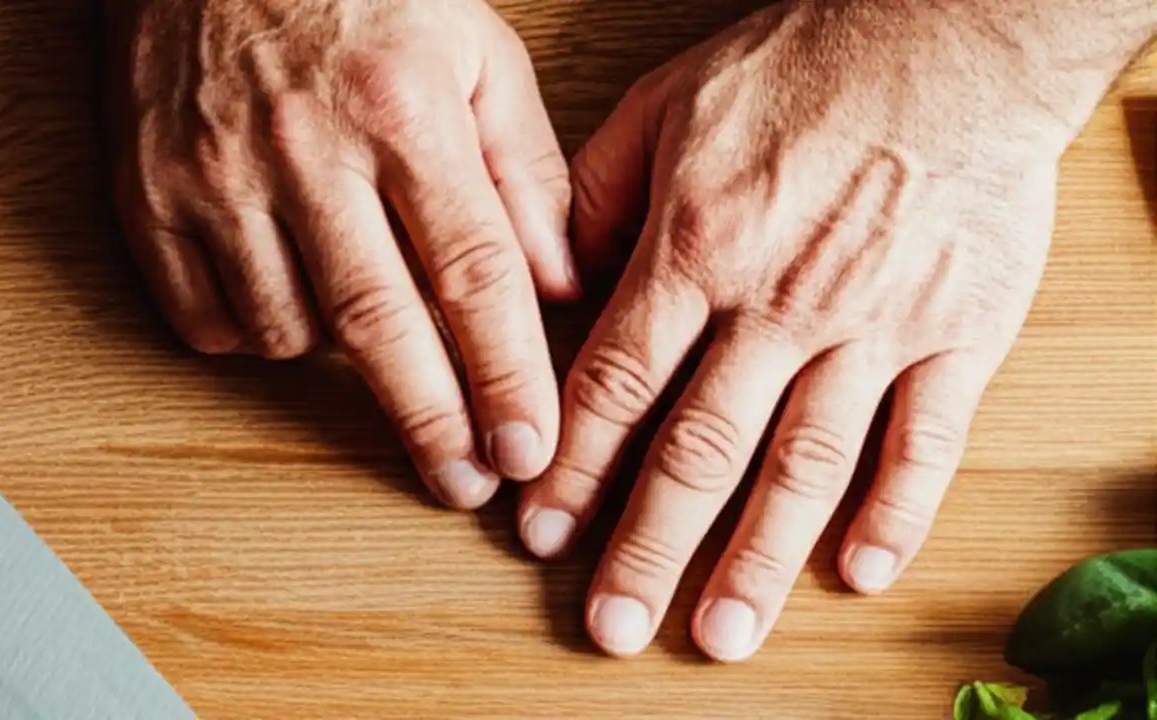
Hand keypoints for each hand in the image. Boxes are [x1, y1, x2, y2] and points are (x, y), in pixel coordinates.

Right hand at [106, 0, 578, 508]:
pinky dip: (258, 334)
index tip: (528, 446)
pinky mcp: (149, 197)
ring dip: (344, 361)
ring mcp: (215, 177)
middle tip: (465, 482)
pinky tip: (293, 304)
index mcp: (402, 109)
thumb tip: (558, 283)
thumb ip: (525, 167)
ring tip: (378, 340)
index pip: (471, 274)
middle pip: (380, 326)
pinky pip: (208, 319)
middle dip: (432, 422)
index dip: (505, 375)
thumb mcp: (476, 49)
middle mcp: (305, 150)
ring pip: (291, 332)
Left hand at [520, 0, 1084, 659]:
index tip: (540, 531)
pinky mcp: (960, 333)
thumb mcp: (668, 103)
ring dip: (758, 560)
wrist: (951, 33)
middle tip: (613, 627)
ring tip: (721, 633)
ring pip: (806, 466)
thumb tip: (553, 281)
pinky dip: (896, 514)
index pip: (616, 382)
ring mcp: (875, 325)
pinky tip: (860, 573)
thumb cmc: (805, 62)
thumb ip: (596, 195)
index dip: (572, 465)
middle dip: (647, 547)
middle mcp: (780, 302)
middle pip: (700, 449)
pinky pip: (927, 442)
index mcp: (699, 246)